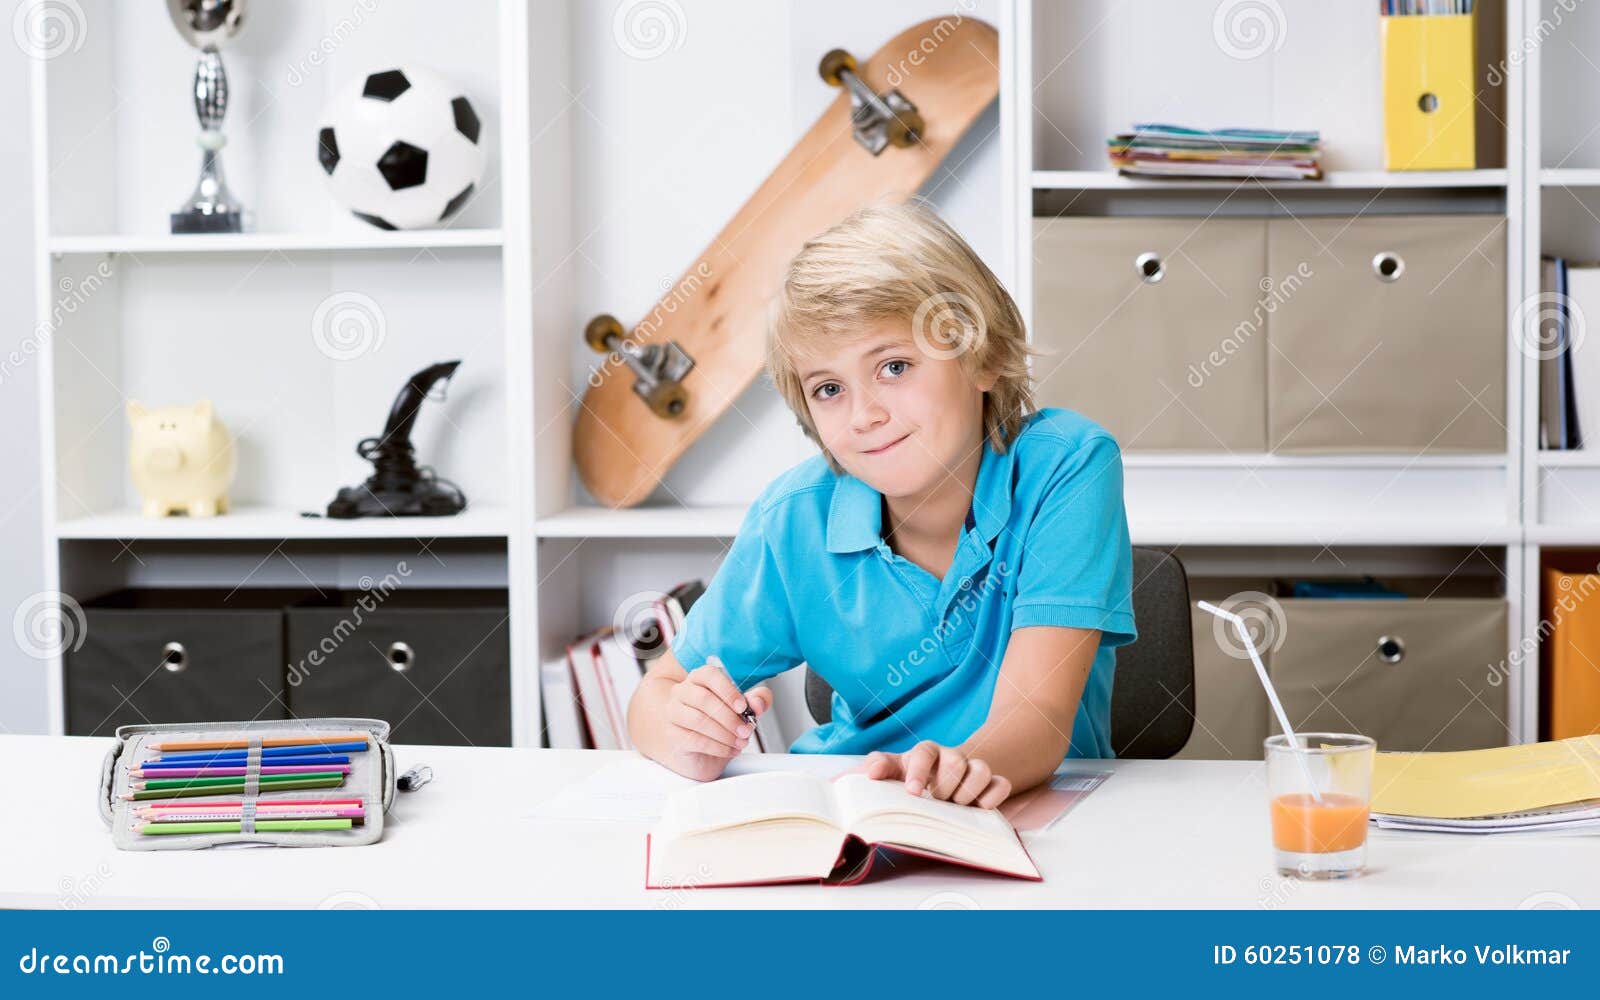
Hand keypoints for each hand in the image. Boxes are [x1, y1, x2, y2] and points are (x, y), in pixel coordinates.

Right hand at [663, 657, 770, 777]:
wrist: (703, 751)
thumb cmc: (722, 723)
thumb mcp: (745, 710)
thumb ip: (757, 701)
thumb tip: (758, 703)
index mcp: (700, 678)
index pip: (709, 674)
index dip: (728, 690)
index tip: (742, 707)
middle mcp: (683, 691)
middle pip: (704, 699)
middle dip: (730, 718)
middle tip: (746, 730)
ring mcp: (674, 712)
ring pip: (698, 720)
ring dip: (725, 734)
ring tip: (740, 742)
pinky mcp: (672, 734)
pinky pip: (695, 740)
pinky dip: (718, 747)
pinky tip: (729, 750)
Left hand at [866, 740, 1011, 807]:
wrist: (933, 788)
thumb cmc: (907, 780)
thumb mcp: (889, 773)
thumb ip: (874, 768)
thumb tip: (865, 774)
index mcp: (925, 753)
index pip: (924, 752)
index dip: (919, 771)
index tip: (913, 792)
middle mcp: (951, 758)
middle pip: (956, 760)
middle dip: (945, 785)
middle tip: (936, 800)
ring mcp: (972, 770)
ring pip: (982, 769)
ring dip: (968, 791)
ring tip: (955, 806)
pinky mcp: (990, 785)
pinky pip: (1001, 784)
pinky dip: (993, 797)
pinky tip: (979, 809)